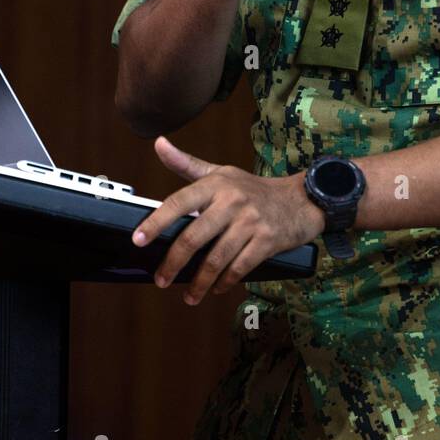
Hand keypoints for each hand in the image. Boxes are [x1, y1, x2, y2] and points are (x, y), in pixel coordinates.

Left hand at [132, 136, 324, 304]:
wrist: (301, 199)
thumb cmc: (254, 188)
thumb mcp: (222, 172)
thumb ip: (187, 164)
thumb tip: (159, 144)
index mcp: (216, 184)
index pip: (179, 202)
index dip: (156, 222)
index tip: (138, 240)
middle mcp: (232, 201)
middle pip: (194, 237)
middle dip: (173, 263)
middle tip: (160, 279)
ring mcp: (251, 222)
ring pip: (216, 258)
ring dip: (199, 282)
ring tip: (188, 295)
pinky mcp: (267, 241)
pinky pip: (240, 267)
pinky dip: (225, 281)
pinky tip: (216, 288)